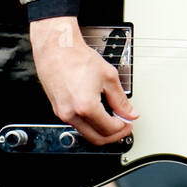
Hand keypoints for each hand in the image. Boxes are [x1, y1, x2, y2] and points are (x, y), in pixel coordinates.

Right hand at [30, 16, 137, 146]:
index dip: (123, 128)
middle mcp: (71, 114)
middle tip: (123, 126)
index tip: (128, 123)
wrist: (57, 48)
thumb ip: (120, 99)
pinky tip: (98, 113)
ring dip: (101, 130)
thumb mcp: (108, 77)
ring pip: (85, 133)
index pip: (109, 129)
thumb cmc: (77, 57)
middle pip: (96, 138)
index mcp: (86, 106)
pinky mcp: (58, 109)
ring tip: (112, 118)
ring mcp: (62, 113)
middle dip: (113, 135)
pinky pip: (76, 124)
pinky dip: (89, 123)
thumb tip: (129, 113)